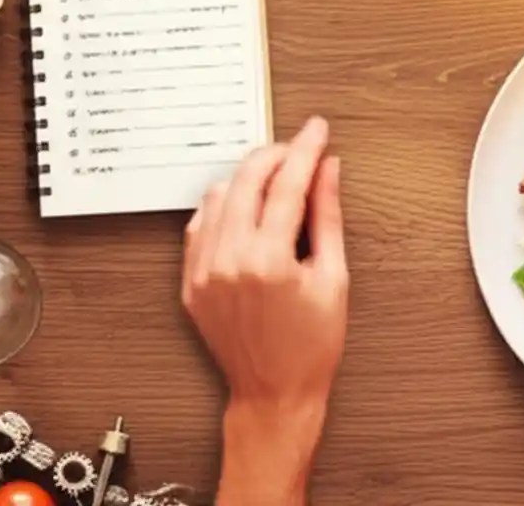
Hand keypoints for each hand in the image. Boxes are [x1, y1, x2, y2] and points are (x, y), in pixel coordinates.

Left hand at [181, 117, 347, 505]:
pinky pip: (199, 225)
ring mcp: (203, 272)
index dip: (305, 148)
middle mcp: (229, 261)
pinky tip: (245, 209)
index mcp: (269, 261)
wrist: (274, 393)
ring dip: (248, 178)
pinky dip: (222, 207)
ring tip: (276, 180)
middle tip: (299, 149)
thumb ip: (327, 216)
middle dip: (276, 154)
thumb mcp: (333, 277)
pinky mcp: (191, 282)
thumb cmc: (312, 346)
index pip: (287, 182)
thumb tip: (328, 169)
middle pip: (248, 179)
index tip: (317, 130)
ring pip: (219, 195)